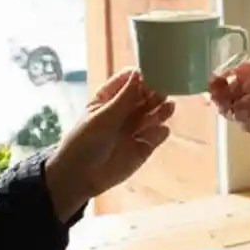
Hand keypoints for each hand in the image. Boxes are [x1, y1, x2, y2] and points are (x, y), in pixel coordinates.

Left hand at [45, 69, 174, 221]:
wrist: (80, 176)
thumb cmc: (85, 141)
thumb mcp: (104, 117)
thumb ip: (124, 98)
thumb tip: (140, 73)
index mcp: (110, 98)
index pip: (128, 80)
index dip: (141, 76)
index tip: (153, 73)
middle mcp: (125, 110)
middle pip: (145, 96)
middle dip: (155, 92)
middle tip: (163, 92)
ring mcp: (135, 128)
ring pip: (154, 114)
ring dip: (162, 110)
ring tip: (168, 108)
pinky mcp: (144, 147)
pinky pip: (157, 135)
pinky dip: (161, 132)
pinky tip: (161, 131)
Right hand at [208, 36, 249, 144]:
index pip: (232, 71)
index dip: (222, 72)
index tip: (215, 72)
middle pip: (226, 89)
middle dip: (216, 88)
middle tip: (211, 87)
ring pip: (228, 105)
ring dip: (220, 102)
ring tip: (216, 99)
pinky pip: (239, 120)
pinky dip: (233, 115)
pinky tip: (232, 110)